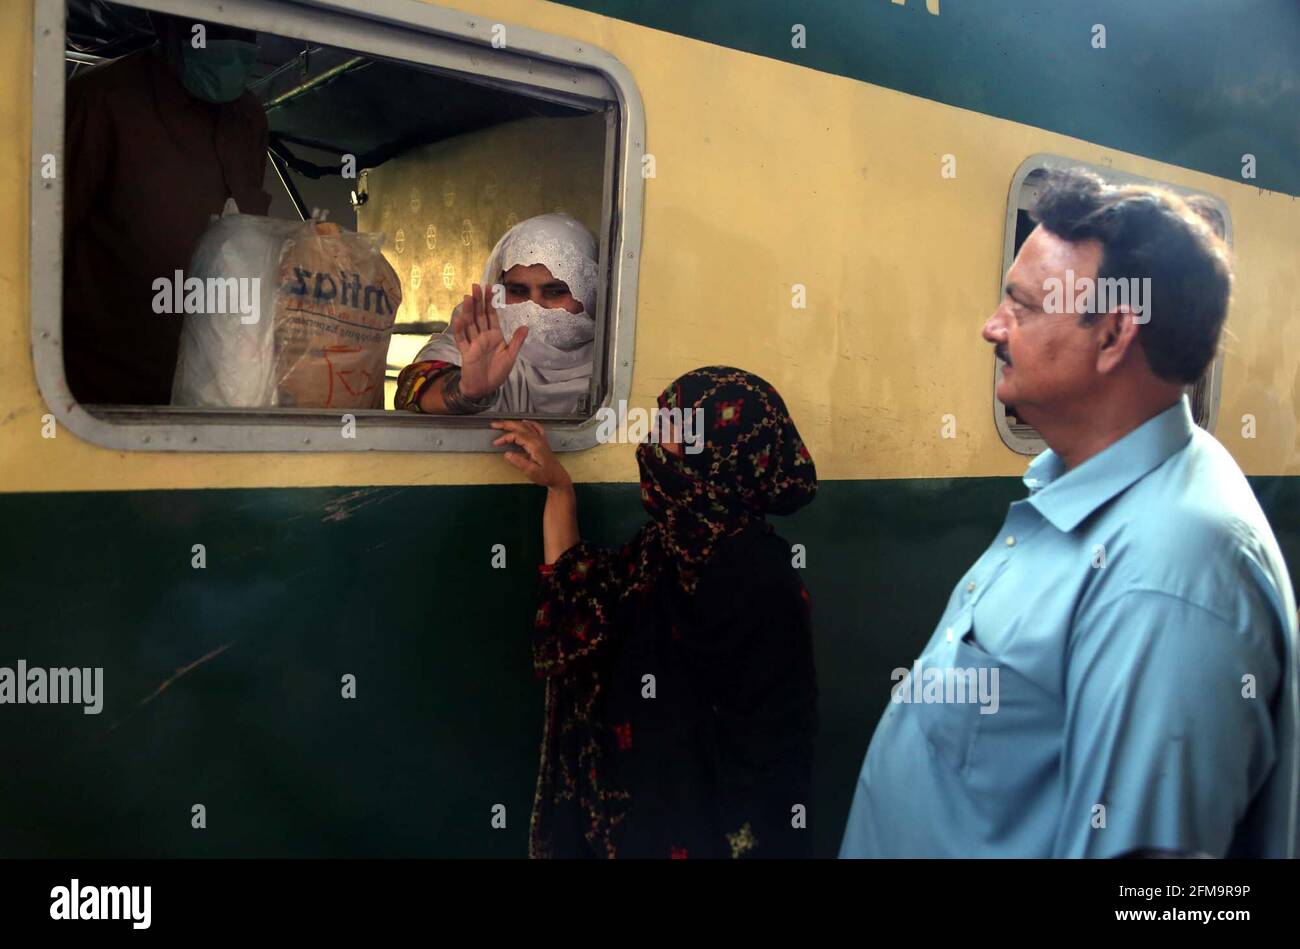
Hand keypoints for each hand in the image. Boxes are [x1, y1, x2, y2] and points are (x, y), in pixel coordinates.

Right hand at [454, 283, 526, 399]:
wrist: (485, 388)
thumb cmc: (498, 372)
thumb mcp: (511, 356)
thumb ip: (516, 341)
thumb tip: (526, 326)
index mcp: (494, 336)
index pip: (491, 315)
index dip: (490, 302)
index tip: (489, 288)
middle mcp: (482, 336)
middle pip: (479, 316)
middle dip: (478, 301)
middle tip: (476, 285)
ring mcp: (473, 343)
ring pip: (470, 324)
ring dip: (468, 311)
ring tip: (468, 297)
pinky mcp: (466, 352)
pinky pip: (461, 339)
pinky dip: (459, 330)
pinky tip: (458, 319)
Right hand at [491, 420, 570, 488]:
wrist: (558, 477)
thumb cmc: (546, 475)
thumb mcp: (531, 472)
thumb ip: (518, 462)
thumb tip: (507, 454)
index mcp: (534, 445)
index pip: (516, 435)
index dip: (504, 438)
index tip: (496, 443)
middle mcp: (538, 439)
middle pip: (520, 426)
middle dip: (506, 424)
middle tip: (494, 424)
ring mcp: (541, 439)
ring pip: (526, 425)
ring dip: (514, 423)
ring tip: (504, 423)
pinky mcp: (543, 441)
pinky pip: (536, 427)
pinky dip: (528, 423)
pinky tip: (524, 422)